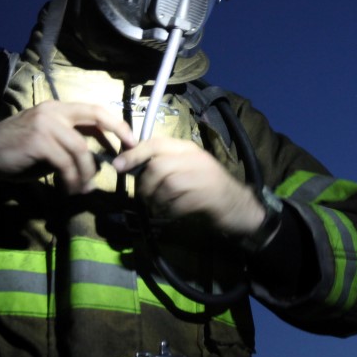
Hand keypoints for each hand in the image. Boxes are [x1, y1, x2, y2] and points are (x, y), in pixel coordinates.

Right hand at [0, 101, 135, 193]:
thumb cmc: (12, 154)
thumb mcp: (45, 145)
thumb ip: (68, 146)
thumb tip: (96, 161)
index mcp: (56, 109)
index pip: (94, 110)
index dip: (115, 124)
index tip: (130, 141)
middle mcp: (53, 111)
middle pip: (96, 115)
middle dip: (118, 133)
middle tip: (127, 155)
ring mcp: (45, 123)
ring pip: (81, 149)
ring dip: (86, 174)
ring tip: (82, 189)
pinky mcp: (38, 140)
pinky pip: (66, 163)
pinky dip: (72, 179)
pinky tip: (69, 189)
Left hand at [112, 137, 265, 236]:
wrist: (238, 206)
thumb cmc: (207, 188)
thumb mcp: (186, 169)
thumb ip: (163, 164)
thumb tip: (130, 166)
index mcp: (187, 148)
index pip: (155, 143)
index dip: (133, 154)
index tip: (118, 166)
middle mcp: (195, 158)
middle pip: (158, 166)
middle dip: (145, 184)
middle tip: (145, 197)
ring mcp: (203, 177)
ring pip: (167, 184)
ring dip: (157, 200)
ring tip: (158, 206)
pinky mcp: (207, 197)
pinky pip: (178, 203)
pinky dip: (169, 211)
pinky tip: (172, 213)